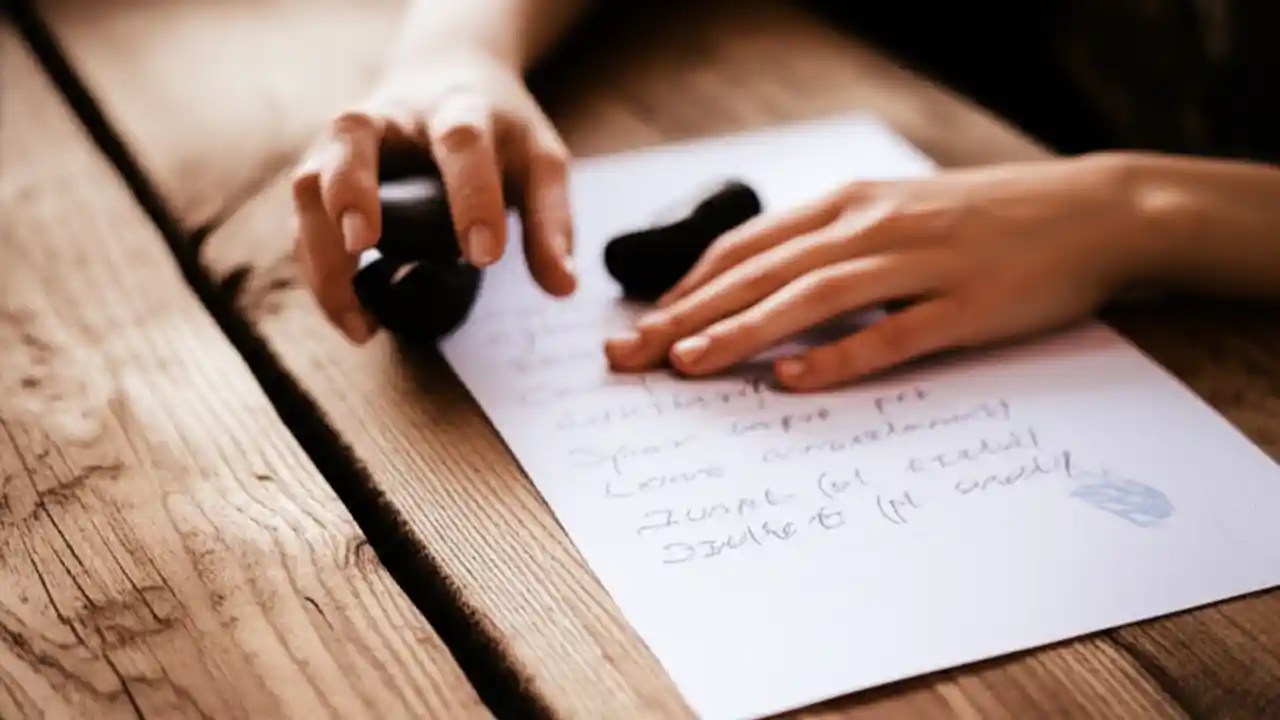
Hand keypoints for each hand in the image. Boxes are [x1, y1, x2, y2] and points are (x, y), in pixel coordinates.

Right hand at [291, 52, 575, 342]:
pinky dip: (317, 273)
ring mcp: (343, 143)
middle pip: (351, 137)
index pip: (463, 141)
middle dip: (351, 188)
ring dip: (322, 253)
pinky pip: (302, 221)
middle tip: (364, 244)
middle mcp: (388, 116)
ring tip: (359, 322)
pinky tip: (352, 316)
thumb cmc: (497, 131)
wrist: (445, 76)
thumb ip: (552, 222)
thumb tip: (563, 288)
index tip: (484, 256)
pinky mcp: (321, 174)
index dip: (472, 195)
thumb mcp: (539, 163)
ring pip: (309, 183)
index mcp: (458, 108)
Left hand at [604, 153, 1162, 389]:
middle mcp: (874, 226)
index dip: (688, 287)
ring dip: (745, 330)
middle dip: (690, 314)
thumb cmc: (981, 221)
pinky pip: (893, 334)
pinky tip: (792, 380)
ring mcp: (921, 263)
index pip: (747, 247)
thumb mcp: (894, 214)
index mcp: (850, 204)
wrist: (1091, 210)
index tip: (643, 327)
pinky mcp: (967, 305)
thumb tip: (758, 289)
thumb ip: (830, 246)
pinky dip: (838, 357)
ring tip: (690, 364)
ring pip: (814, 297)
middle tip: (633, 357)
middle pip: (763, 272)